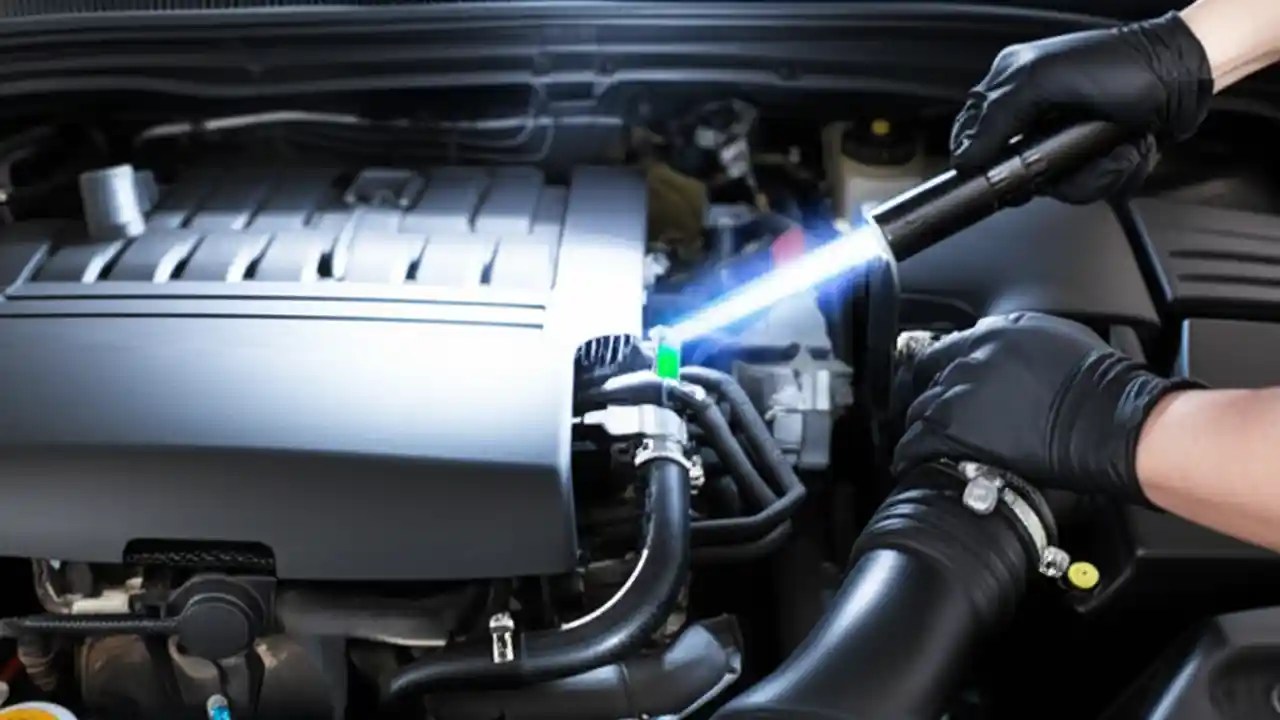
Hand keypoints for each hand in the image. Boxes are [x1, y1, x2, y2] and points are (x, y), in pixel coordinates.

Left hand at [893, 313, 1198, 502]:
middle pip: (929, 379)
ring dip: (922, 426)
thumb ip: (1017, 340)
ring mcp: (960, 396)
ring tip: (925, 444)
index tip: (938, 383)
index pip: (945, 348)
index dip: (939, 370)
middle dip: (931, 398)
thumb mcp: (1057, 340)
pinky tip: (914, 462)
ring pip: (920, 410)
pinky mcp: (956, 432)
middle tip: (935, 417)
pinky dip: (913, 453)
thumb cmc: (1099, 387)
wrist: (1111, 422)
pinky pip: (917, 442)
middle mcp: (970, 360)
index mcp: (994, 335)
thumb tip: (1001, 343)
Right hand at [952, 12, 1213, 203]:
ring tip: (1115, 149)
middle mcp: (1036, 113)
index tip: (1003, 175)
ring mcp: (1064, 137)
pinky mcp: (1092, 155)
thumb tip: (965, 156)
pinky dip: (1110, 174)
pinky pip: (1087, 184)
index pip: (973, 136)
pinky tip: (1126, 151)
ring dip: (1090, 175)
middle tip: (1072, 156)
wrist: (1184, 80)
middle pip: (1016, 171)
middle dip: (1051, 173)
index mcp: (1012, 85)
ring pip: (1056, 184)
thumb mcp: (1044, 82)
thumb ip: (997, 117)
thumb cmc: (1125, 69)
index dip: (986, 162)